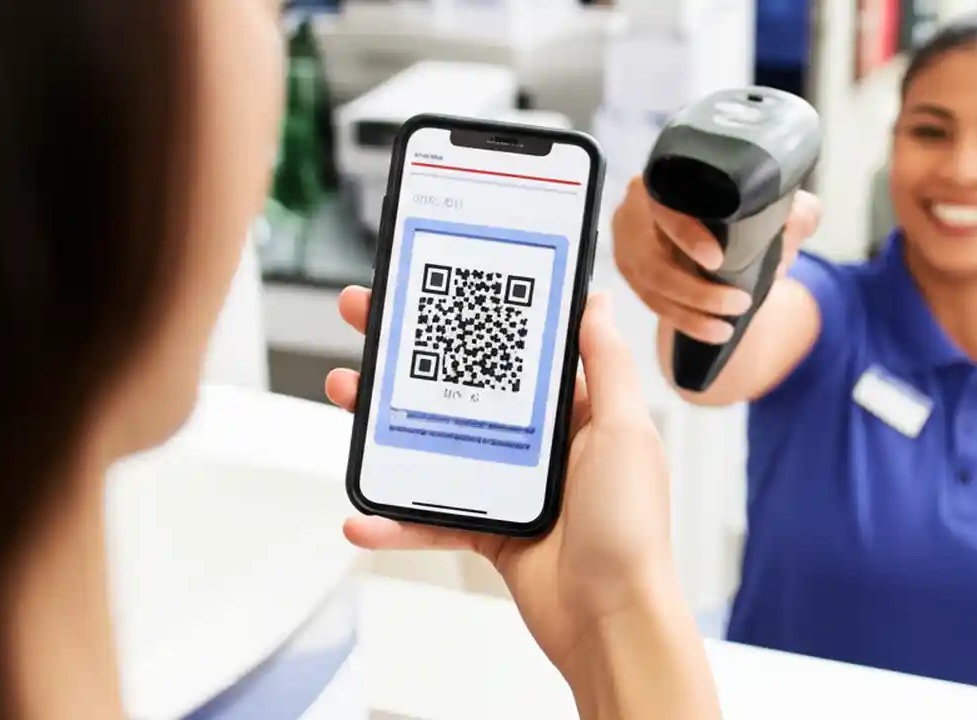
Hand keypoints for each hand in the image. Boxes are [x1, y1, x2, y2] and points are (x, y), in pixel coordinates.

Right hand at [324, 289, 677, 677]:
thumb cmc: (631, 530)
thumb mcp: (624, 431)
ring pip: (436, 446)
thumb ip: (607, 365)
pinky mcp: (490, 531)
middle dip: (412, 356)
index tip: (438, 290)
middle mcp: (541, 446)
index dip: (476, 318)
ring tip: (346, 394)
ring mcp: (511, 488)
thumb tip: (594, 303)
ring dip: (386, 425)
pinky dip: (395, 521)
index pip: (517, 352)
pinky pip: (432, 518)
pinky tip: (362, 516)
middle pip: (465, 389)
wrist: (613, 621)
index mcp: (577, 413)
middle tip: (367, 323)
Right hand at [611, 175, 820, 343]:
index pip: (662, 203)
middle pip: (651, 256)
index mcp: (665, 177)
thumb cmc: (739, 209)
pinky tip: (711, 331)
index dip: (685, 233)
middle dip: (694, 289)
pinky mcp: (630, 272)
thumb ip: (792, 209)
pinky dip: (682, 320)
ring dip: (690, 312)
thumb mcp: (770, 205)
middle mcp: (635, 207)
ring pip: (649, 285)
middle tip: (739, 302)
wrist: (715, 226)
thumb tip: (802, 218)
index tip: (717, 258)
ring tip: (726, 326)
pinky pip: (650, 302)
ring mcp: (626, 242)